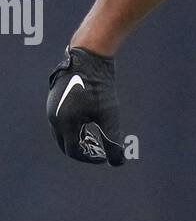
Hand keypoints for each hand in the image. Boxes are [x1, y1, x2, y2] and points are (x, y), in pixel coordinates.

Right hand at [47, 46, 124, 165]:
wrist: (88, 58)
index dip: (91, 158)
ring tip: (96, 139)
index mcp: (65, 123)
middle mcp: (54, 117)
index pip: (74, 152)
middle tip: (100, 150)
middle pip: (65, 145)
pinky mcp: (55, 101)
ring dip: (79, 140)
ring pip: (63, 134)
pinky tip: (89, 124)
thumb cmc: (100, 86)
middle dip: (83, 151)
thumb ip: (112, 140)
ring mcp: (52, 108)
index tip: (105, 156)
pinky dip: (74, 129)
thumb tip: (117, 162)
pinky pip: (61, 122)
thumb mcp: (109, 115)